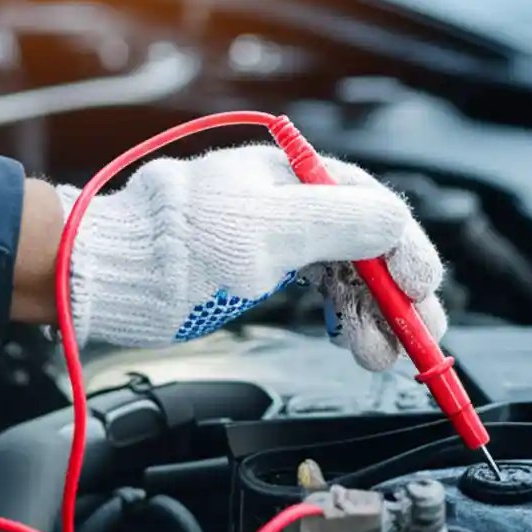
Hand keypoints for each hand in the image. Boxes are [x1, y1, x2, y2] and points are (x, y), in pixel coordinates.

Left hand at [56, 144, 445, 370]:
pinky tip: (354, 338)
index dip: (405, 252)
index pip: (376, 209)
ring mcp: (284, 235)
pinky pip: (326, 289)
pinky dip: (346, 316)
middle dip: (398, 295)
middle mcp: (298, 201)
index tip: (420, 291)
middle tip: (421, 336)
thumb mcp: (265, 231)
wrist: (110, 274)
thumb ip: (337, 223)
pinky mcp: (269, 267)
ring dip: (375, 316)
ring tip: (382, 355)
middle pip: (372, 246)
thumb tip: (396, 223)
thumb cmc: (175, 247)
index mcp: (299, 176)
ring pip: (352, 274)